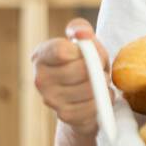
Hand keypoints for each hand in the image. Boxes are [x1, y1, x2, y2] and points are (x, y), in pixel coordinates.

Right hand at [31, 17, 108, 137]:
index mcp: (41, 56)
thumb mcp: (82, 41)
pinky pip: (95, 106)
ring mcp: (51, 101)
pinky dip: (104, 99)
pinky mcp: (66, 116)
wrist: (81, 95)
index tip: (88, 51)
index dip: (85, 50)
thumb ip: (80, 29)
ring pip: (91, 88)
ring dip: (103, 83)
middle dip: (99, 67)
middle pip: (81, 70)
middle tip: (100, 67)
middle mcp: (40, 80)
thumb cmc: (82, 62)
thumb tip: (82, 35)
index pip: (61, 50)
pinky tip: (100, 95)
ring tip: (100, 80)